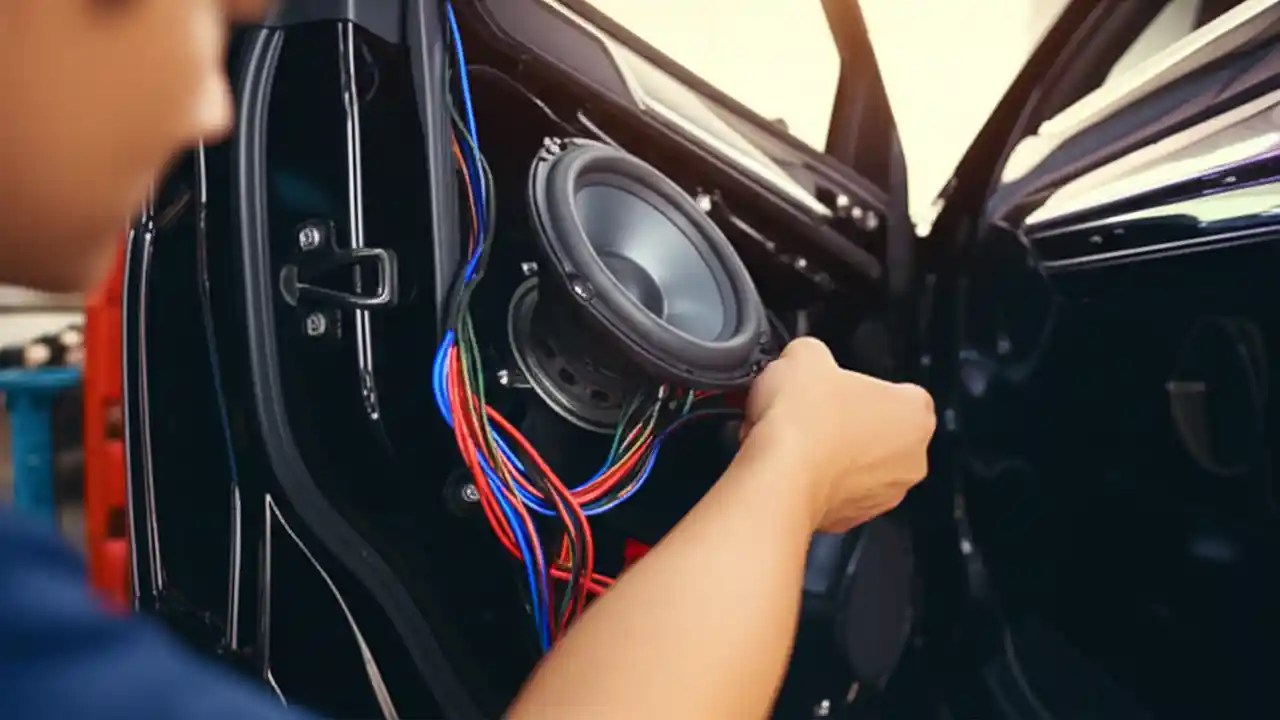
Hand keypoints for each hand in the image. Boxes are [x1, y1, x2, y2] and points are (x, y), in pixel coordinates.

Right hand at [737, 337, 935, 532]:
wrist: (778, 476)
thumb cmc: (802, 421)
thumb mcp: (804, 355)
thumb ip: (816, 355)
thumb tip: (806, 362)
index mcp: (915, 414)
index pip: (897, 391)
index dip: (859, 385)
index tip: (833, 386)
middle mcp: (910, 460)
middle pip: (878, 431)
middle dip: (846, 422)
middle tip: (812, 412)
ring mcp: (883, 495)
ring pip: (857, 465)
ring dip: (831, 453)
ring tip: (794, 439)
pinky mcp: (851, 520)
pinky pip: (835, 493)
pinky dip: (815, 481)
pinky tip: (789, 466)